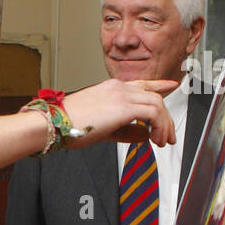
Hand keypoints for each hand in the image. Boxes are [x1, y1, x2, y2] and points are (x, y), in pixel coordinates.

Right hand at [62, 79, 177, 147]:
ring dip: (164, 124)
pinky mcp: (124, 106)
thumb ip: (126, 130)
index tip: (171, 86)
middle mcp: (118, 87)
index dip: (160, 85)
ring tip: (161, 141)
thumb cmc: (69, 126)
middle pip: (154, 96)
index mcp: (111, 88)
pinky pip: (153, 113)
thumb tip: (144, 134)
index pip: (142, 83)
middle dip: (166, 118)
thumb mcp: (103, 129)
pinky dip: (159, 126)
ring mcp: (122, 95)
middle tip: (167, 136)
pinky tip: (154, 138)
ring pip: (157, 104)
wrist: (54, 124)